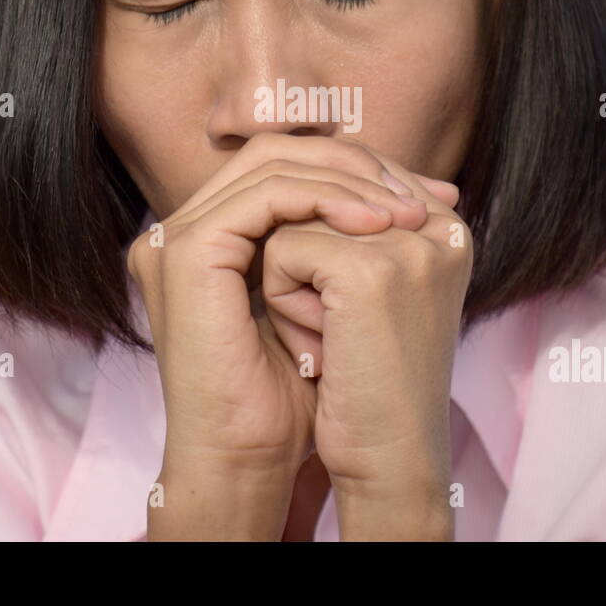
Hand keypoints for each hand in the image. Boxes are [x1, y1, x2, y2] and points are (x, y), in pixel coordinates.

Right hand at [128, 133, 452, 537]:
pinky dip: (326, 199)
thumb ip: (348, 245)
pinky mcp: (187, 249)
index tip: (427, 195)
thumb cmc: (292, 393)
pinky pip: (267, 194)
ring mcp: (178, 234)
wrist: (248, 452)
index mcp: (213, 234)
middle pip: (278, 152)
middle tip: (419, 196)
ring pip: (275, 164)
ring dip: (349, 180)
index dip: (356, 169)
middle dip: (357, 164)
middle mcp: (187, 226)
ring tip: (404, 213)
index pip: (286, 166)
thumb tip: (424, 197)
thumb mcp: (332, 300)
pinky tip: (373, 225)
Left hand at [259, 147, 471, 538]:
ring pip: (295, 221)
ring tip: (331, 339)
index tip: (335, 304)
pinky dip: (284, 303)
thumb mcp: (374, 292)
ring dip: (290, 282)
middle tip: (336, 331)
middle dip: (305, 258)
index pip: (354, 176)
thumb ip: (357, 230)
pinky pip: (282, 251)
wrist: (389, 460)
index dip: (316, 231)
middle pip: (321, 193)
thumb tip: (312, 173)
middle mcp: (437, 224)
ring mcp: (408, 244)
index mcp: (446, 226)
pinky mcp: (369, 271)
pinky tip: (321, 350)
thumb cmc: (373, 383)